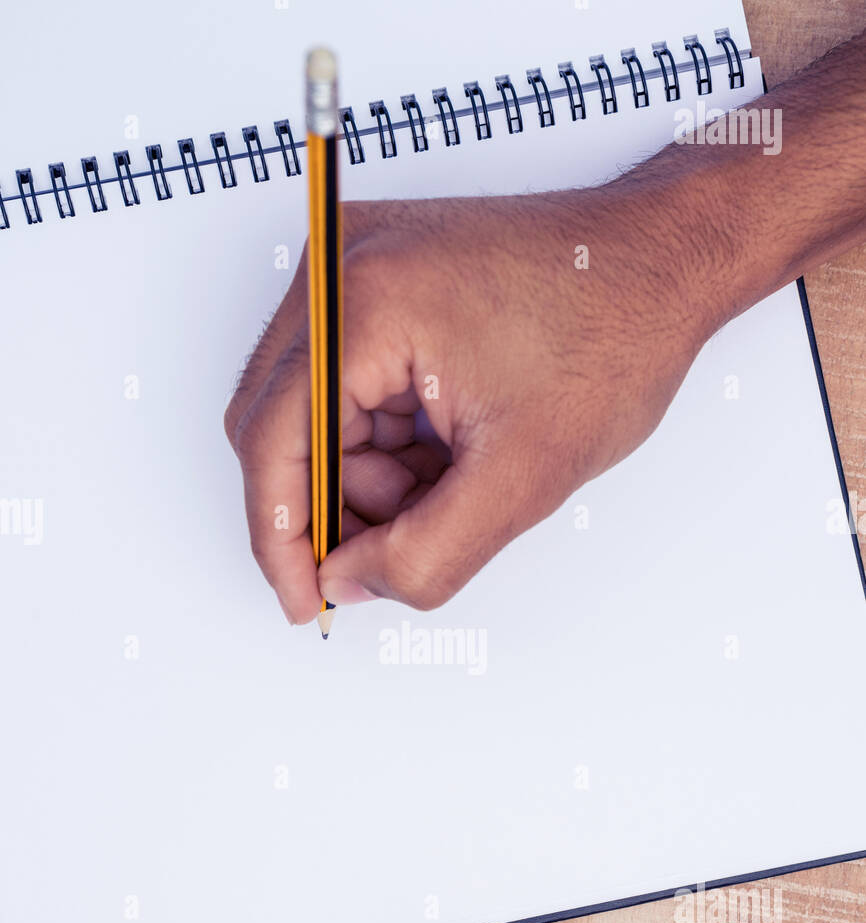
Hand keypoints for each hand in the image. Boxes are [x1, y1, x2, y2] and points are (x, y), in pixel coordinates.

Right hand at [224, 176, 722, 623]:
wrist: (665, 263)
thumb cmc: (614, 333)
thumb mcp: (523, 477)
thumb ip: (425, 554)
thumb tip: (350, 581)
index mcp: (364, 302)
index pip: (270, 441)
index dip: (280, 537)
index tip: (305, 598)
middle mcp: (341, 266)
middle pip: (281, 427)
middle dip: (339, 503)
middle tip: (400, 546)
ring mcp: (356, 265)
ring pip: (314, 415)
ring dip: (370, 474)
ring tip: (455, 482)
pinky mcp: (379, 278)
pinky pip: (346, 387)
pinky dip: (386, 439)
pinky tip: (448, 450)